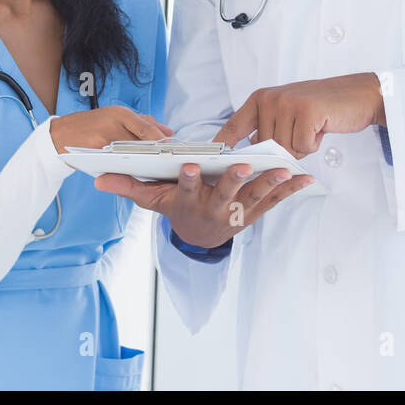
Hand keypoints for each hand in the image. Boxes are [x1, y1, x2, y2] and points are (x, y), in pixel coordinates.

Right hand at [49, 106, 172, 161]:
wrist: (61, 135)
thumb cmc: (92, 125)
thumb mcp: (116, 116)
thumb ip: (143, 122)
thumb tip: (168, 132)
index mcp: (120, 113)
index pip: (145, 126)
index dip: (159, 138)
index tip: (172, 148)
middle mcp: (112, 125)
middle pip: (139, 141)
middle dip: (154, 152)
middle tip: (167, 161)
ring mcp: (103, 140)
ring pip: (129, 153)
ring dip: (143, 161)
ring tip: (155, 168)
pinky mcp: (95, 154)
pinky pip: (116, 163)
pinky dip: (127, 167)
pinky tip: (136, 172)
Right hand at [93, 161, 313, 248]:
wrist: (199, 238)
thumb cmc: (176, 209)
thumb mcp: (152, 200)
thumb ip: (129, 187)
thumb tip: (98, 179)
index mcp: (189, 203)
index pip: (186, 190)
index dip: (188, 180)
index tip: (190, 167)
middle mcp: (214, 208)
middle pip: (224, 193)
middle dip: (232, 180)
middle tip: (240, 166)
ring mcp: (237, 212)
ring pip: (254, 196)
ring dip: (269, 183)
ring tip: (282, 169)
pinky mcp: (256, 211)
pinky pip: (275, 200)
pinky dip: (290, 188)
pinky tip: (306, 176)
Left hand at [213, 72, 384, 158]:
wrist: (358, 95)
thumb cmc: (322, 109)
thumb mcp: (288, 113)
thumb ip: (267, 130)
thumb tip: (250, 154)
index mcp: (260, 99)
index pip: (232, 128)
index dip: (219, 148)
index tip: (201, 162)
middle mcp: (269, 99)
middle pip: (263, 148)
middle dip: (284, 149)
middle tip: (303, 132)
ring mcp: (286, 103)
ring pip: (283, 150)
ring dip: (301, 146)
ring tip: (312, 127)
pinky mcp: (305, 110)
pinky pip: (302, 146)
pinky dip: (314, 143)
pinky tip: (321, 127)